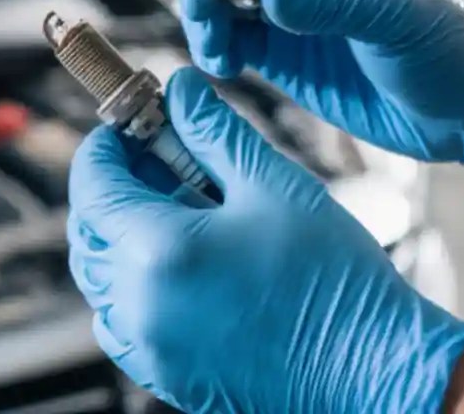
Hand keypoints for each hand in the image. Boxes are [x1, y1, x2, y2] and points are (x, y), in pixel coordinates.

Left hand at [67, 67, 463, 412]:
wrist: (375, 370)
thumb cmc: (333, 279)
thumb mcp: (273, 185)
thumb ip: (212, 131)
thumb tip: (178, 88)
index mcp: (157, 251)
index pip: (93, 186)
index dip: (103, 147)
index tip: (125, 126)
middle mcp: (138, 305)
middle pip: (88, 232)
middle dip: (111, 189)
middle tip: (155, 160)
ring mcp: (149, 348)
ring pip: (100, 280)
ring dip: (120, 238)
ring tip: (178, 211)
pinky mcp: (166, 376)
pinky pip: (121, 322)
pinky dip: (132, 288)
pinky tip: (184, 265)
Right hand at [179, 0, 463, 170]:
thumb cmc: (447, 45)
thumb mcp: (394, 14)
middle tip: (204, 21)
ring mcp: (289, 10)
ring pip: (221, 1)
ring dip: (206, 22)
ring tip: (216, 53)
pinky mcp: (282, 53)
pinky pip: (232, 40)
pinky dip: (216, 50)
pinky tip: (223, 66)